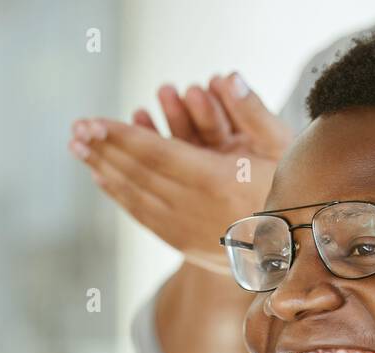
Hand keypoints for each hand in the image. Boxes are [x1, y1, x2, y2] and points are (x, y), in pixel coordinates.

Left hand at [69, 73, 292, 271]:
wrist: (300, 255)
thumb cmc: (295, 194)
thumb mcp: (284, 150)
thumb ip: (253, 111)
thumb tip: (225, 76)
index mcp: (218, 182)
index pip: (155, 154)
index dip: (118, 136)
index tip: (89, 122)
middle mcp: (196, 210)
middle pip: (138, 175)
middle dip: (103, 150)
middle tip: (74, 131)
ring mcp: (188, 232)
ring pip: (136, 198)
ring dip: (104, 172)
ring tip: (80, 151)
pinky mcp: (186, 247)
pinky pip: (144, 217)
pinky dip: (120, 196)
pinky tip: (104, 180)